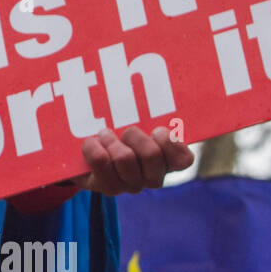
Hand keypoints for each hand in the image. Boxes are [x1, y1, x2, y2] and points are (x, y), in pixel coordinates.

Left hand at [72, 126, 193, 195]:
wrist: (87, 156)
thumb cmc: (119, 133)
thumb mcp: (137, 122)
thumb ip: (148, 115)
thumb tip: (156, 84)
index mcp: (168, 162)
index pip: (183, 160)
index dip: (171, 144)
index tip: (157, 129)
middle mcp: (153, 178)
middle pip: (151, 154)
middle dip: (134, 135)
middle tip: (124, 130)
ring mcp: (131, 185)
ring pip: (125, 158)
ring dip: (111, 140)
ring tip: (104, 134)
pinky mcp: (108, 187)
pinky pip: (102, 162)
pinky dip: (94, 147)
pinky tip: (91, 143)